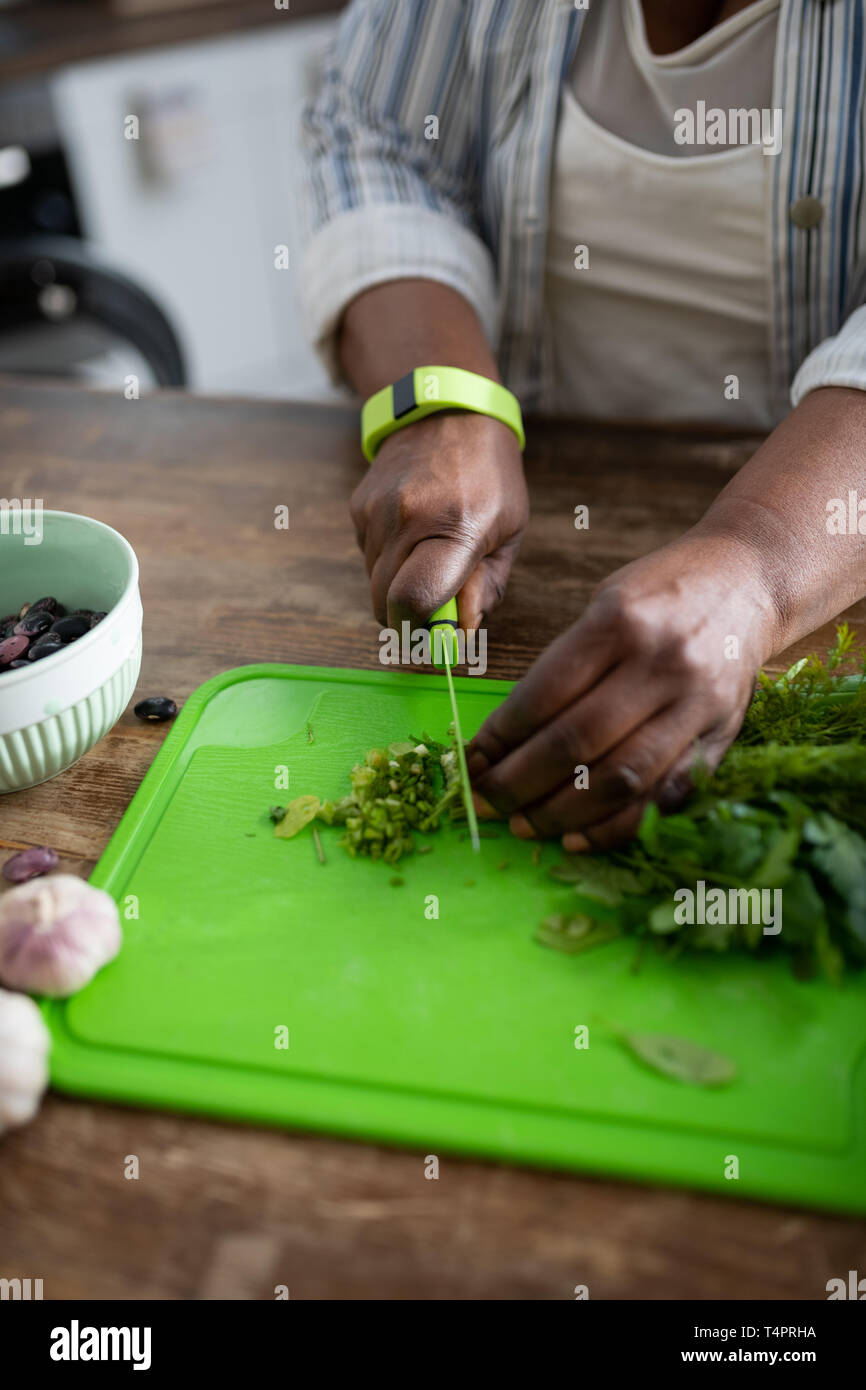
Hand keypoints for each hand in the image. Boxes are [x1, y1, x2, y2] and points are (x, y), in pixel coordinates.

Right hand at [349, 411, 527, 631]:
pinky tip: (411, 534)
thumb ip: (488, 588)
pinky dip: (387, 561)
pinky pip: (367, 556)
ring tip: (428, 556)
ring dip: (397, 587)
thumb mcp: (510, 532)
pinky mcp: (358, 507)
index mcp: (456, 527)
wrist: (448, 412)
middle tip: (435, 607)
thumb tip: (461, 630)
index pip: (414, 600)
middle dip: (407, 617)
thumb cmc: (490, 476)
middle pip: (385, 602)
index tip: (434, 633)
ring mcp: (376, 511)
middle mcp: (408, 519)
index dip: (419, 629)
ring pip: (373, 583)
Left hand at [467, 533, 779, 849]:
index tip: (471, 763)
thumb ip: (564, 667)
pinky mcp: (722, 735)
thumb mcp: (603, 602)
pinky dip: (619, 825)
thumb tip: (506, 740)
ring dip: (563, 814)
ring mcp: (696, 704)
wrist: (746, 581)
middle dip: (519, 783)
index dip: (500, 738)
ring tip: (524, 827)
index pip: (544, 695)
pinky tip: (580, 838)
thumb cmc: (659, 591)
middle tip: (485, 804)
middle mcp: (660, 664)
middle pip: (576, 743)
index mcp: (618, 623)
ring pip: (620, 778)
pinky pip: (664, 794)